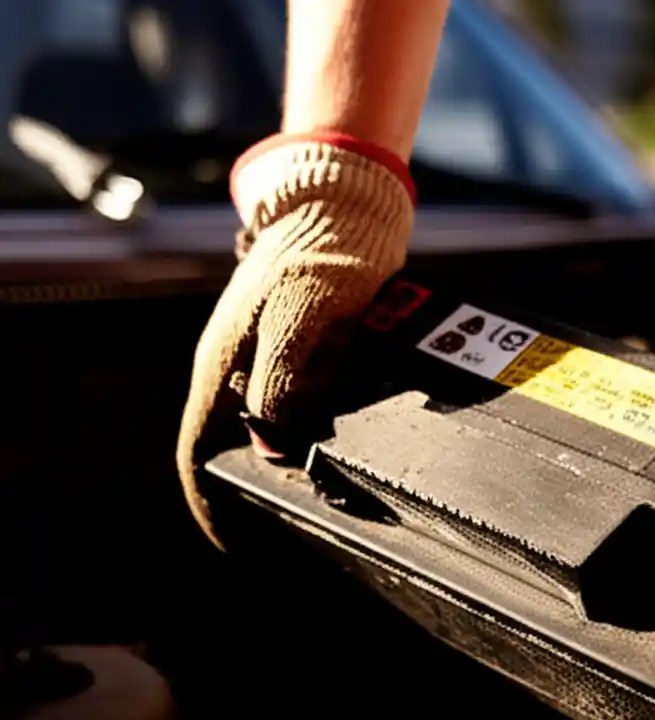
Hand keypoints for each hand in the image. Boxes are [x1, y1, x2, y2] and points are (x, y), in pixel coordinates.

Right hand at [175, 134, 415, 547]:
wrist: (349, 206)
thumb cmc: (329, 253)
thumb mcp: (307, 316)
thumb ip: (283, 378)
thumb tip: (269, 440)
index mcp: (221, 363)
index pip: (198, 451)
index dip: (211, 503)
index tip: (238, 539)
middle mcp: (232, 364)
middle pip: (230, 444)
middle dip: (256, 485)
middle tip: (295, 517)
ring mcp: (259, 354)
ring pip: (262, 425)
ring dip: (286, 457)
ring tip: (321, 489)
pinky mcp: (290, 346)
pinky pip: (291, 401)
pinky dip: (308, 427)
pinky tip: (336, 439)